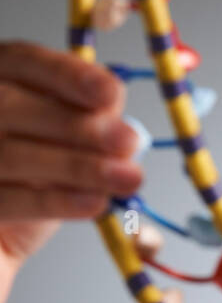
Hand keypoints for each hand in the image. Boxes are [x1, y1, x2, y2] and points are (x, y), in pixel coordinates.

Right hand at [0, 40, 143, 302]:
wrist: (2, 240)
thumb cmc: (35, 182)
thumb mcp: (68, 144)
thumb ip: (90, 125)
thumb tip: (125, 129)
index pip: (24, 62)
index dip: (68, 76)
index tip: (111, 94)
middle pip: (10, 105)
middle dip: (77, 125)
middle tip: (127, 142)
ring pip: (13, 155)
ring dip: (79, 167)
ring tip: (127, 178)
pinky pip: (9, 200)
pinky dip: (58, 201)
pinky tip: (95, 202)